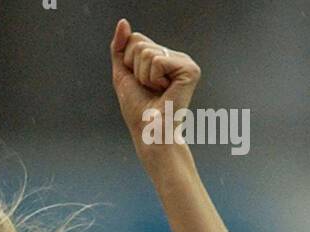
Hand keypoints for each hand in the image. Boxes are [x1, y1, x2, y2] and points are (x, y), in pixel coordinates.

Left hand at [110, 19, 200, 149]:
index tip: (139, 83)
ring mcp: (184, 62)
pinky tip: (164, 91)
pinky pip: (158, 61)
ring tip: (156, 92)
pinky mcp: (190, 70)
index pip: (135, 40)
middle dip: (135, 69)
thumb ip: (119, 48)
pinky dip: (153, 79)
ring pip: (147, 53)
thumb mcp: (123, 74)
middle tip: (148, 89)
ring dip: (143, 77)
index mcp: (163, 57)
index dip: (128, 63)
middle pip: (139, 43)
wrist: (150, 132)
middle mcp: (175, 56)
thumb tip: (123, 22)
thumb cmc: (137, 110)